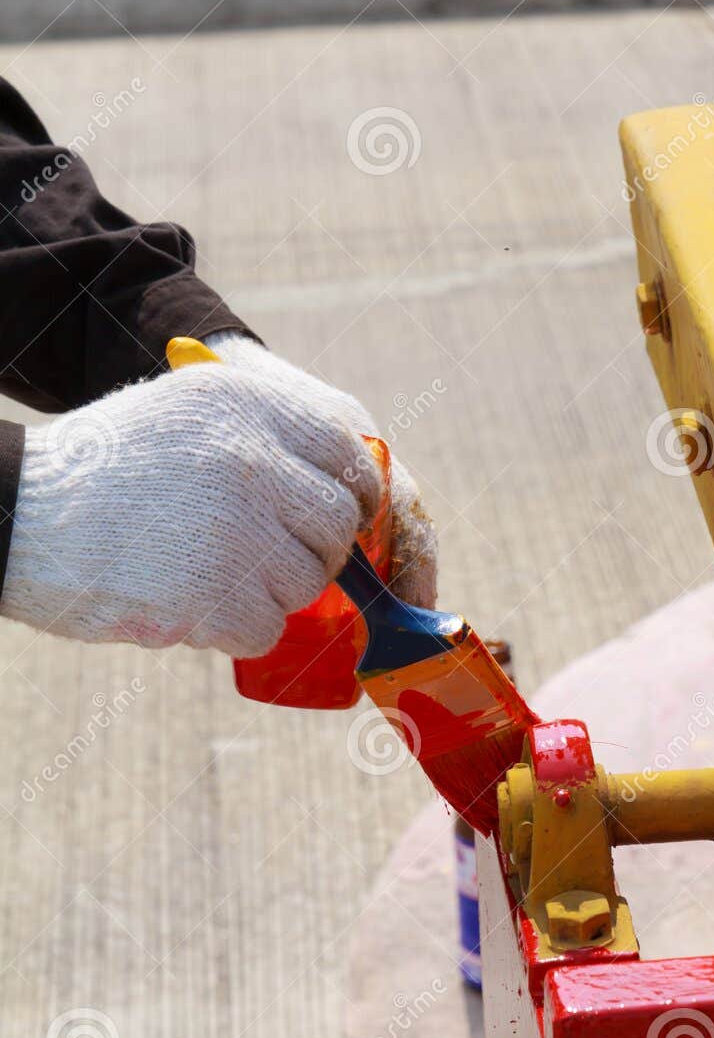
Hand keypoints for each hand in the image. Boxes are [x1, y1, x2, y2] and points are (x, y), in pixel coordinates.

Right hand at [1, 341, 433, 655]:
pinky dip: (237, 629)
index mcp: (248, 408)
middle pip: (336, 525)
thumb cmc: (105, 470)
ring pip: (305, 582)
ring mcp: (234, 529)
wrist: (19, 515)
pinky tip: (194, 605)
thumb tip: (346, 484)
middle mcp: (250, 462)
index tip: (342, 516)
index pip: (347, 454)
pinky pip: (266, 628)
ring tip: (212, 576)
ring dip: (270, 592)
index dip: (356, 495)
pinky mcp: (213, 594)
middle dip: (315, 551)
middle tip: (273, 559)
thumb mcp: (185, 414)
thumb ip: (263, 435)